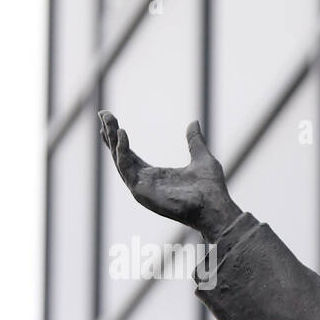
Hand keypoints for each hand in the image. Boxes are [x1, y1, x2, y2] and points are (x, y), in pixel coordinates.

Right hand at [98, 111, 240, 237]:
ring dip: (113, 141)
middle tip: (103, 113)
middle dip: (110, 135)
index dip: (119, 138)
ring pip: (119, 161)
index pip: (130, 155)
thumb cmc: (212, 189)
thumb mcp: (201, 157)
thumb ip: (194, 141)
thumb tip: (194, 122)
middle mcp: (145, 182)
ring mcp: (142, 188)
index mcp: (156, 175)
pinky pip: (127, 169)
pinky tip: (122, 135)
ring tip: (110, 122)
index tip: (111, 119)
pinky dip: (122, 152)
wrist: (216, 206)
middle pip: (120, 156)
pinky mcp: (142, 192)